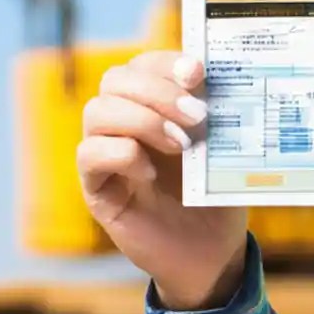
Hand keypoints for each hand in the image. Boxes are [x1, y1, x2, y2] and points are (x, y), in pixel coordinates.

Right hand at [76, 50, 247, 309]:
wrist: (211, 251)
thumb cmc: (217, 193)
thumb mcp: (224, 148)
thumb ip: (216, 112)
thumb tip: (219, 75)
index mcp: (156, 104)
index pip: (144, 63)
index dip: (166, 61)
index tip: (197, 72)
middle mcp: (126, 121)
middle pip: (116, 79)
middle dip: (158, 91)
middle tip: (197, 116)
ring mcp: (107, 152)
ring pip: (97, 111)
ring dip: (143, 120)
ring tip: (181, 146)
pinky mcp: (96, 187)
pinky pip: (89, 154)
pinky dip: (121, 155)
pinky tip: (151, 173)